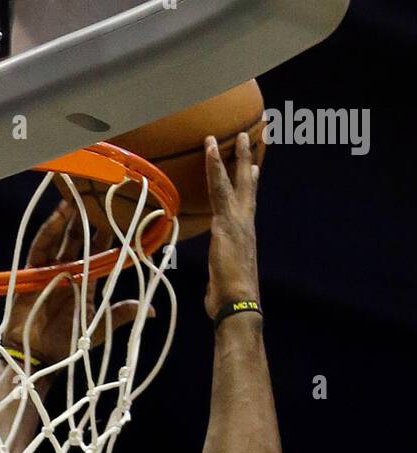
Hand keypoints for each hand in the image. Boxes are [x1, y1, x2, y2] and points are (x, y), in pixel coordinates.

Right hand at [3, 199, 148, 367]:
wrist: (38, 357)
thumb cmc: (67, 344)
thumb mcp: (100, 328)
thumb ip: (122, 313)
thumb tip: (151, 310)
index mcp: (87, 281)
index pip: (99, 250)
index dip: (108, 233)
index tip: (120, 213)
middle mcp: (69, 270)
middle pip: (80, 238)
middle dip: (89, 217)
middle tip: (100, 193)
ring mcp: (50, 269)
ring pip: (62, 237)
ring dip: (71, 217)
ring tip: (81, 195)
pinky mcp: (33, 272)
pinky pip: (41, 247)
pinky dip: (50, 230)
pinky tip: (60, 213)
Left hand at [204, 132, 259, 321]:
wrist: (239, 305)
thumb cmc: (230, 299)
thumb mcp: (223, 279)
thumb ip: (219, 272)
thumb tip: (215, 286)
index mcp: (244, 234)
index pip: (247, 202)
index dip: (250, 183)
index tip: (254, 167)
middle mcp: (245, 223)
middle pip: (247, 184)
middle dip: (249, 159)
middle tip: (252, 135)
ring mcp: (237, 221)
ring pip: (233, 181)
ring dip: (232, 155)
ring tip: (229, 133)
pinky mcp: (225, 223)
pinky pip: (218, 189)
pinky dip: (214, 167)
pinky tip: (210, 149)